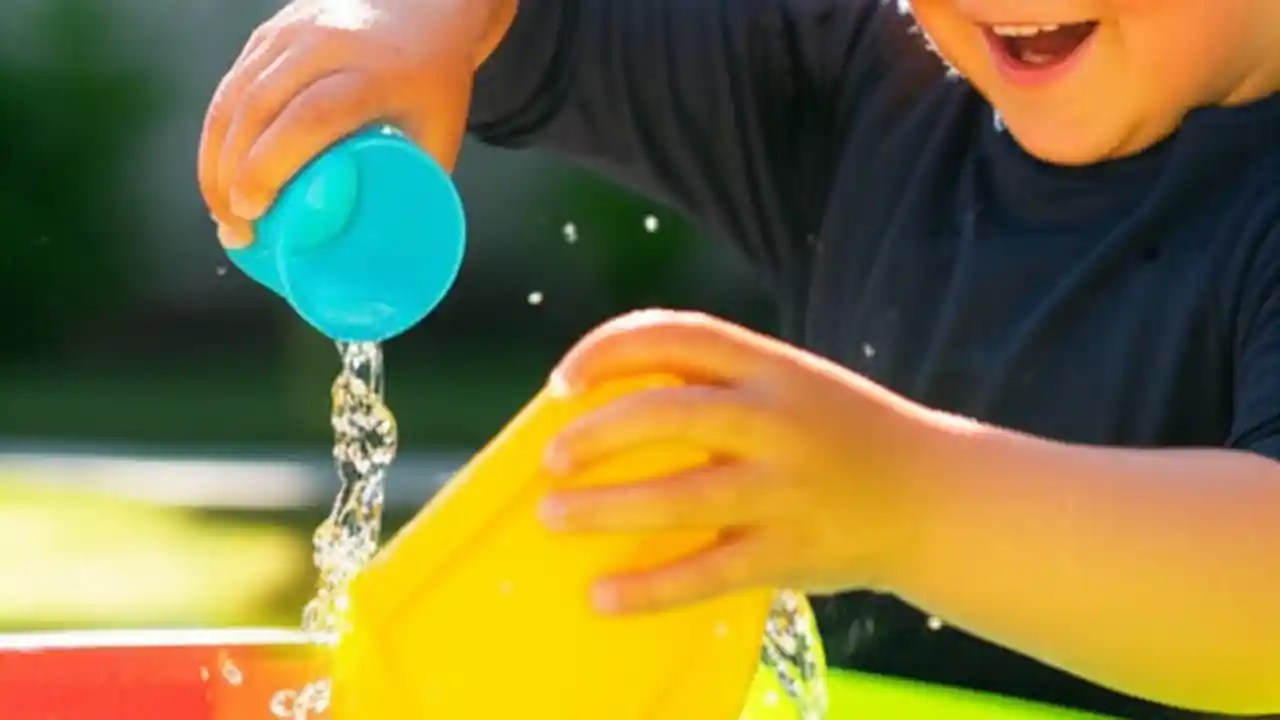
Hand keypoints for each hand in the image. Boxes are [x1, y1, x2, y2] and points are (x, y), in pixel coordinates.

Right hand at [198, 0, 515, 246]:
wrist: (427, 7)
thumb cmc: (436, 86)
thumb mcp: (438, 135)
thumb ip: (415, 189)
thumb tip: (388, 260)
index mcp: (375, 72)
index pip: (310, 117)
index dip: (271, 166)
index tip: (254, 212)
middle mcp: (327, 44)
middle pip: (259, 109)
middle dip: (232, 175)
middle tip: (237, 230)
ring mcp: (292, 32)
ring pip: (234, 97)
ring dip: (215, 158)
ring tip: (221, 212)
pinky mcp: (271, 32)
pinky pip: (232, 85)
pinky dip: (218, 132)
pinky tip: (217, 171)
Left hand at [540, 310, 942, 613]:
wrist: (938, 498)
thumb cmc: (845, 437)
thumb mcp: (793, 387)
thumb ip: (718, 387)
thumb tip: (608, 406)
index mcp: (775, 367)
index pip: (679, 336)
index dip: (609, 350)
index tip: (563, 381)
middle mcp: (779, 421)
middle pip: (669, 415)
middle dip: (597, 435)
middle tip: (553, 460)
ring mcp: (786, 490)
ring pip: (679, 498)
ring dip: (605, 509)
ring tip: (553, 518)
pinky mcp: (791, 553)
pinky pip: (707, 574)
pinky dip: (649, 589)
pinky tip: (601, 596)